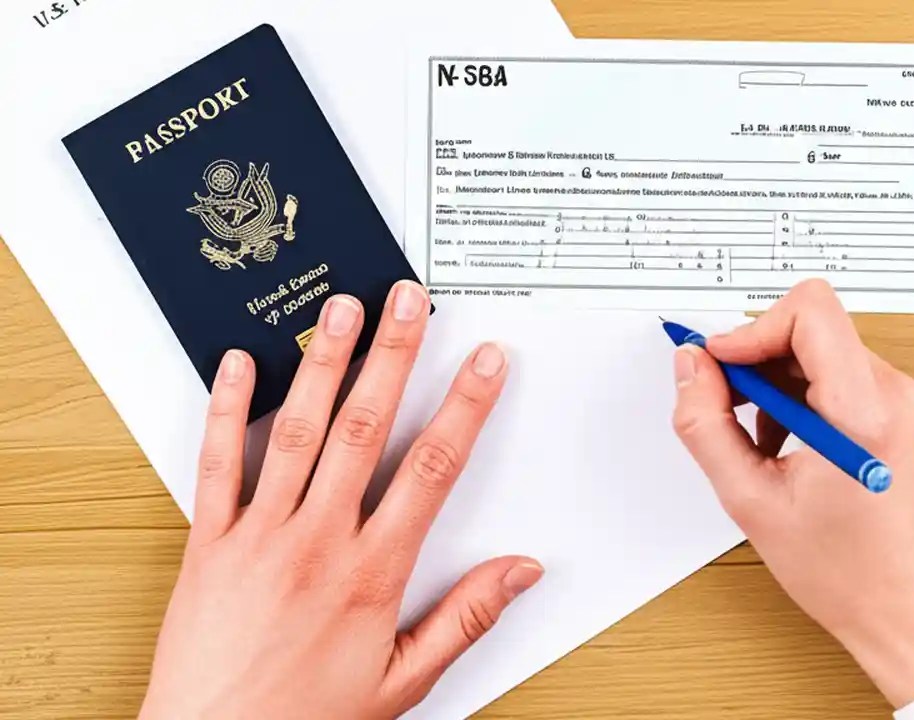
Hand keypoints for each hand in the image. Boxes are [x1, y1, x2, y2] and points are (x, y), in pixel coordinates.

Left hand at [140, 281, 541, 719]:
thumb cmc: (306, 718)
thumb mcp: (405, 680)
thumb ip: (466, 617)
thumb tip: (520, 572)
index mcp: (372, 572)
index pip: (431, 469)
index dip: (465, 407)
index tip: (484, 363)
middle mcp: (317, 540)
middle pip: (364, 428)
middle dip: (394, 356)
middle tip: (409, 301)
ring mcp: (259, 535)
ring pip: (297, 432)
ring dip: (321, 363)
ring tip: (339, 309)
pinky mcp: (207, 542)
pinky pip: (216, 463)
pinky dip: (226, 409)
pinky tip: (236, 362)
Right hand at [671, 279, 913, 707]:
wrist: (901, 607)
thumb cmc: (844, 570)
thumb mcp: (749, 499)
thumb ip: (706, 424)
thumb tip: (691, 368)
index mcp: (865, 413)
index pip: (810, 312)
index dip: (752, 329)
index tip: (719, 364)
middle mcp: (894, 394)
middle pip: (809, 327)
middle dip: (756, 360)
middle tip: (725, 407)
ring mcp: (900, 399)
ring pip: (818, 348)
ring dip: (774, 383)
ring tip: (760, 442)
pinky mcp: (896, 409)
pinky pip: (834, 373)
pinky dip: (796, 396)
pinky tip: (783, 445)